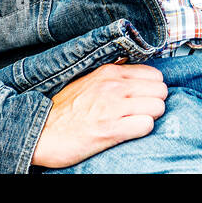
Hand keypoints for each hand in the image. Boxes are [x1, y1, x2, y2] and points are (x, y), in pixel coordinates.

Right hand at [30, 61, 167, 168]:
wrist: (40, 133)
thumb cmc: (64, 110)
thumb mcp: (89, 80)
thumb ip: (112, 74)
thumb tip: (133, 69)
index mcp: (110, 72)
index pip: (155, 75)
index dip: (152, 89)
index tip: (143, 98)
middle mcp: (114, 86)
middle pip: (161, 90)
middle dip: (154, 103)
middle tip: (141, 112)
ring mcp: (113, 107)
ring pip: (158, 107)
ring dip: (150, 117)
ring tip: (134, 122)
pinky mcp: (111, 130)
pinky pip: (146, 125)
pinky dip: (142, 130)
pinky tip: (129, 132)